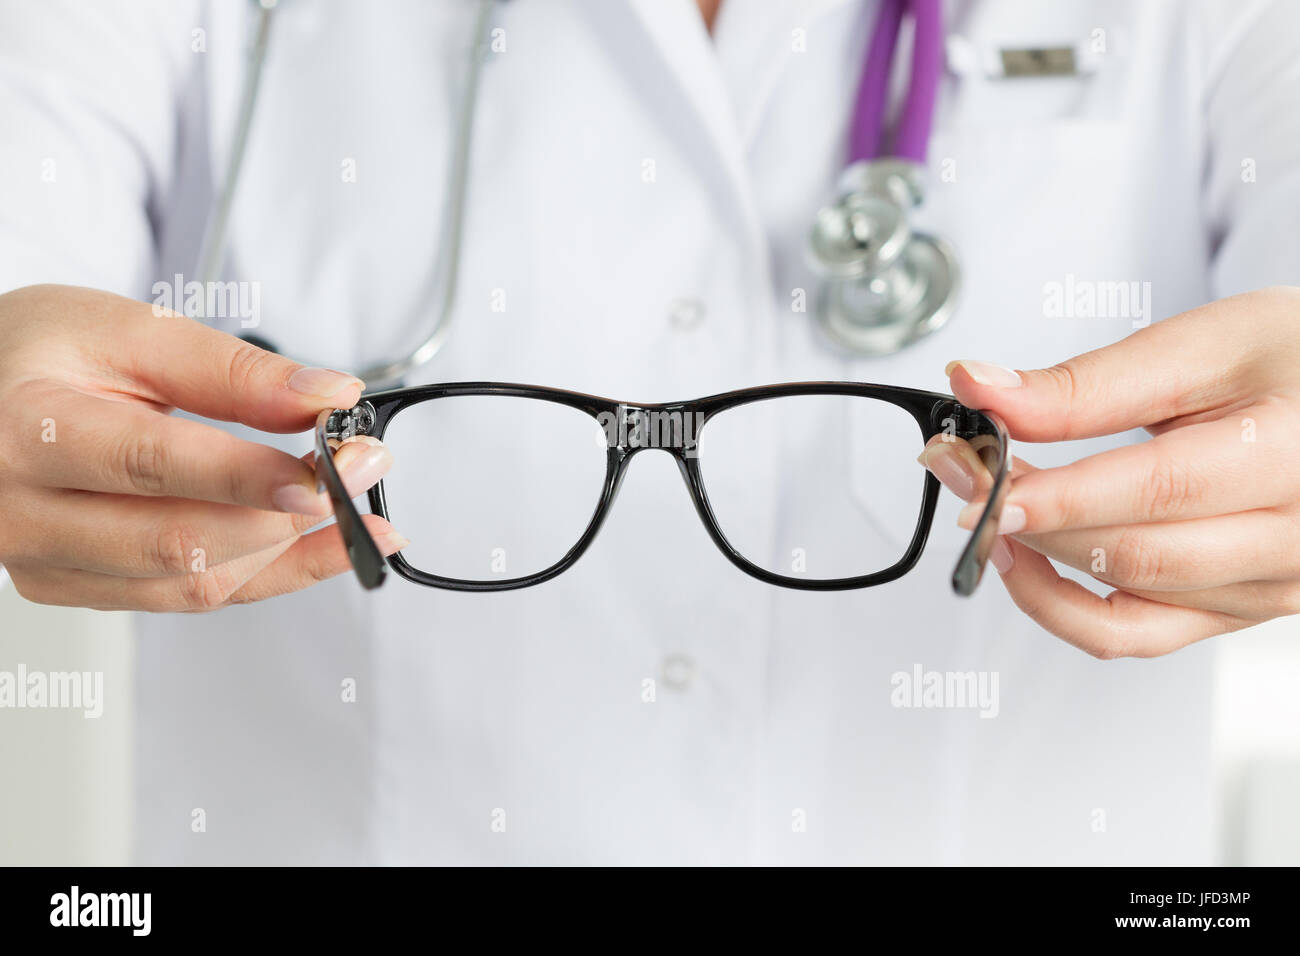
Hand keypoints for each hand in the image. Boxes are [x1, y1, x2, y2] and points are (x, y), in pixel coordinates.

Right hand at [0, 284, 405, 610]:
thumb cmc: (39, 351)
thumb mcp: (128, 330)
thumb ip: (231, 369)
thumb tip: (326, 396)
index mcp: (27, 430)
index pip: (153, 464)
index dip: (252, 476)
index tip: (335, 468)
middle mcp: (23, 512)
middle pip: (180, 542)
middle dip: (291, 515)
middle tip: (364, 471)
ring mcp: (43, 562)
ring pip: (192, 584)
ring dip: (291, 554)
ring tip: (359, 513)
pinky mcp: (71, 587)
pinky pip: (184, 596)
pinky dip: (263, 573)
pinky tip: (319, 547)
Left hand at [918, 286, 1299, 657]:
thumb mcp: (1209, 344)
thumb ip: (1089, 383)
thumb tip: (980, 387)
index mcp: (1297, 455)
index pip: (1160, 489)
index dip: (1058, 493)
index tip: (976, 474)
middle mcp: (1297, 538)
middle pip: (1131, 553)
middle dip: (1025, 515)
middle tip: (961, 466)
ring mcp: (1271, 589)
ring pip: (1126, 599)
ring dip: (1034, 555)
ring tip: (985, 502)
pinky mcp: (1237, 613)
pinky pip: (1136, 636)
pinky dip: (1062, 608)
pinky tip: (1020, 560)